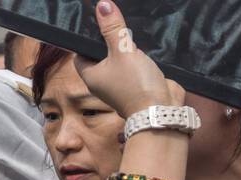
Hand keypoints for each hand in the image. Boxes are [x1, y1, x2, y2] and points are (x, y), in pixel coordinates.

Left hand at [75, 1, 183, 117]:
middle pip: (102, 55)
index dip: (86, 40)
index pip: (81, 55)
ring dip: (126, 48)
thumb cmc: (135, 84)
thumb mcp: (122, 50)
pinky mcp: (136, 83)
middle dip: (109, 41)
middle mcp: (103, 81)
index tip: (95, 25)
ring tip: (132, 36)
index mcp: (91, 76)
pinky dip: (139, 56)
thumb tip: (102, 6)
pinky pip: (134, 65)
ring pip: (120, 59)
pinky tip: (146, 47)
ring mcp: (120, 83)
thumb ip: (113, 28)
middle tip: (117, 26)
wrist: (159, 109)